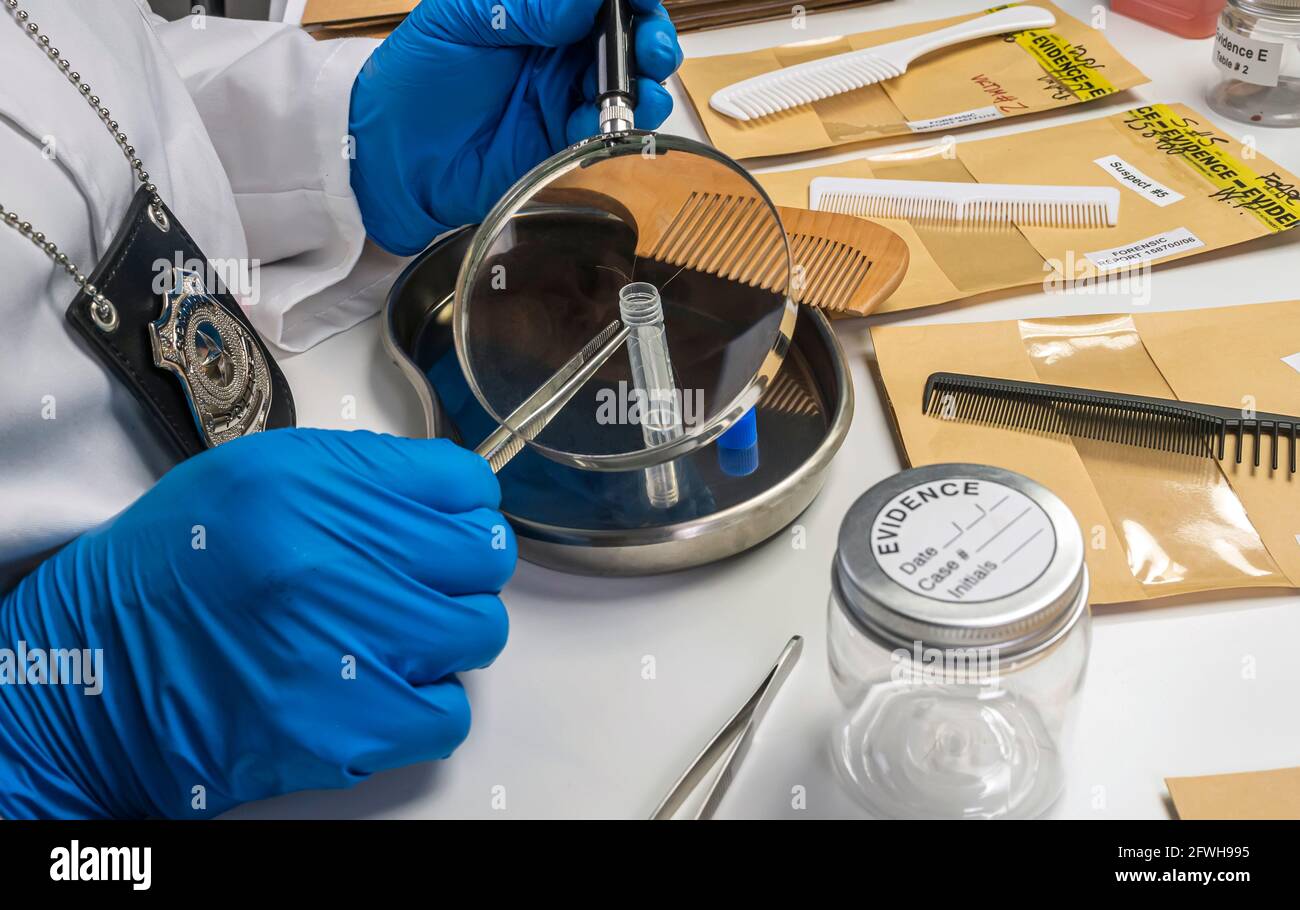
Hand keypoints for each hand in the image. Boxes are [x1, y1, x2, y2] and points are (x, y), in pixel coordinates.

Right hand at [0, 429, 513, 817]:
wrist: (97, 683)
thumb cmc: (175, 576)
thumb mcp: (256, 478)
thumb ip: (361, 475)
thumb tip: (454, 496)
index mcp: (306, 488)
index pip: (463, 485)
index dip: (464, 505)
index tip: (450, 522)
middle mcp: (326, 564)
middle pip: (484, 557)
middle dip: (461, 569)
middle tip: (423, 581)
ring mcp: (342, 652)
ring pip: (478, 632)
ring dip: (448, 635)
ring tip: (396, 634)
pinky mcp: (344, 731)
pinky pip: (450, 712)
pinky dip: (428, 703)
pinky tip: (382, 686)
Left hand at [348, 0, 682, 255]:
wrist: (391, 155)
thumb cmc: (415, 76)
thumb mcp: (459, 19)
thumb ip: (524, 5)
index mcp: (537, 10)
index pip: (596, 0)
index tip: (636, 2)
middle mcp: (558, 50)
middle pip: (625, 36)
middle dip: (649, 36)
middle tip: (650, 44)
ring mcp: (563, 95)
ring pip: (627, 83)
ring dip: (648, 82)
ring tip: (646, 84)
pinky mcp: (563, 142)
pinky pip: (606, 131)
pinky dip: (621, 125)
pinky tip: (616, 119)